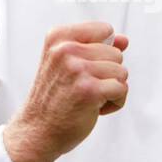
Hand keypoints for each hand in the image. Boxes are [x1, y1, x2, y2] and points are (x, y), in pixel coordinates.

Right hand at [3, 21, 128, 161]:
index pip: (105, 30)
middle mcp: (66, 49)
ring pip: (122, 71)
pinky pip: (122, 89)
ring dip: (111, 89)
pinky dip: (115, 102)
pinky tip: (96, 108)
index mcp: (58, 37)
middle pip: (116, 53)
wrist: (37, 131)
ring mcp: (78, 69)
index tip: (86, 67)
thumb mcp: (68, 63)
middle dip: (107, 74)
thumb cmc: (53, 99)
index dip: (103, 52)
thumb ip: (96, 47)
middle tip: (84, 88)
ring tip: (89, 98)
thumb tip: (124, 40)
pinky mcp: (90, 90)